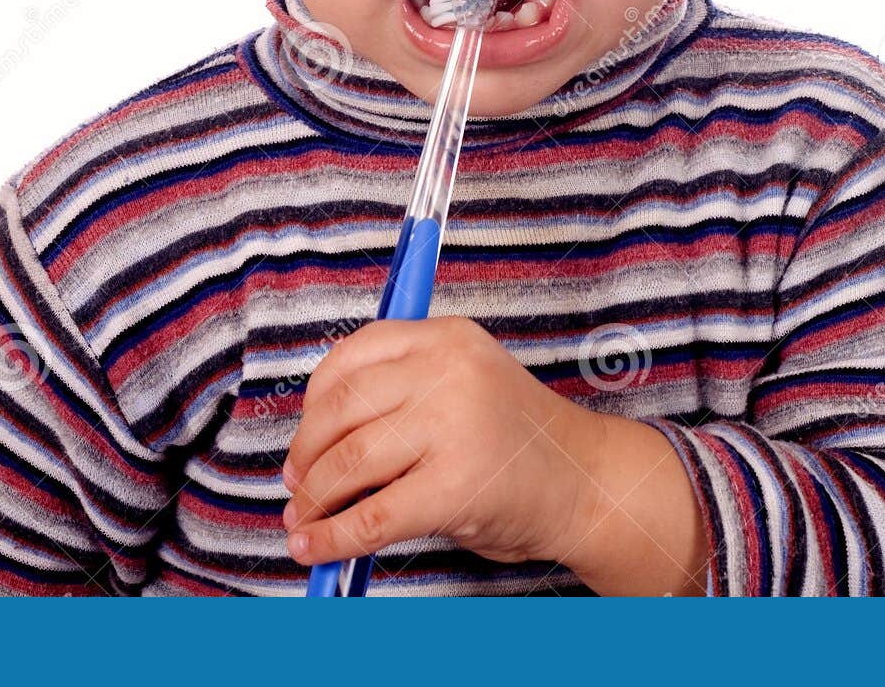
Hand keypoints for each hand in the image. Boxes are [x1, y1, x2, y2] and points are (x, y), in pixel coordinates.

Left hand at [281, 315, 602, 569]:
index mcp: (447, 337)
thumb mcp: (464, 386)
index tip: (305, 433)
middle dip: (306, 453)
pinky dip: (333, 537)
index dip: (314, 400)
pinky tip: (316, 547)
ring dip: (314, 498)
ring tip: (303, 520)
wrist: (588, 482)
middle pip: (342, 407)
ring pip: (350, 461)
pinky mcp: (456, 486)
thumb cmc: (518, 441)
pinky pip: (373, 515)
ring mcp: (453, 426)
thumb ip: (404, 393)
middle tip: (296, 483)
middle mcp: (448, 371)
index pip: (354, 354)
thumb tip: (319, 441)